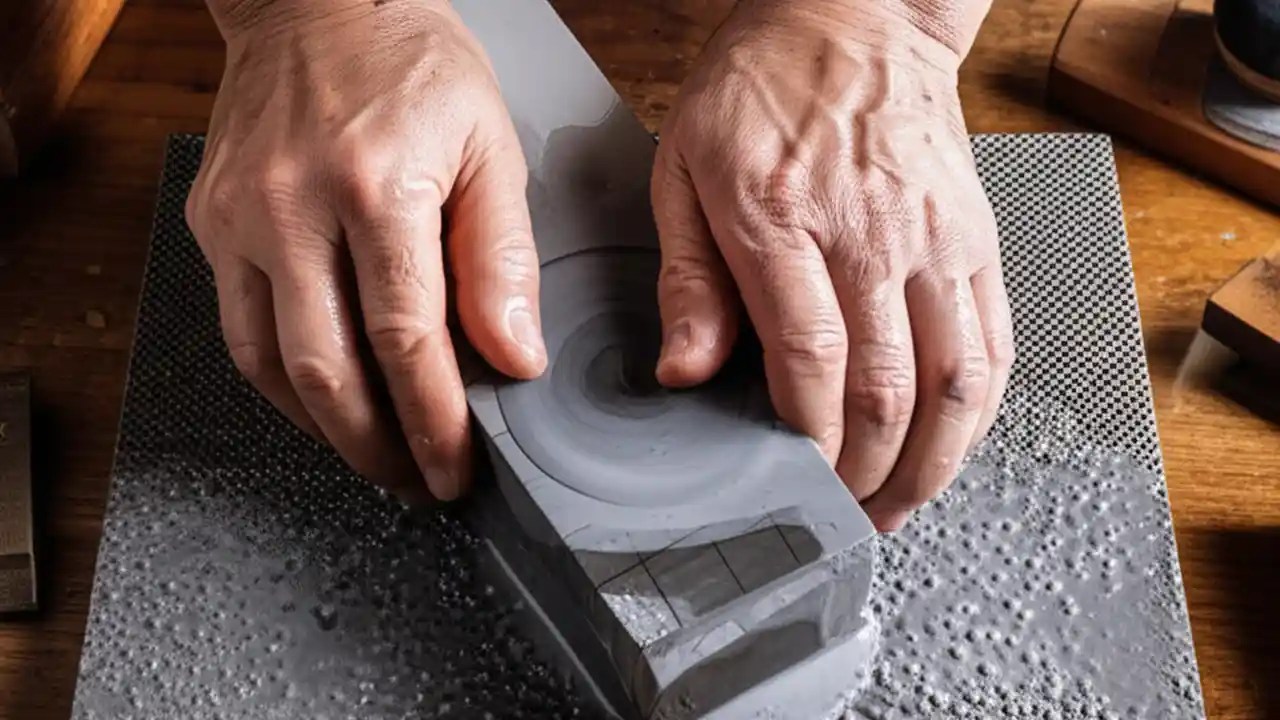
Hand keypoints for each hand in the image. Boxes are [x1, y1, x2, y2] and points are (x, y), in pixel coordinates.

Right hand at [187, 0, 545, 502]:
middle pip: (328, 371)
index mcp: (375, 186)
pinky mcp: (211, 224)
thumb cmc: (413, 66)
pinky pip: (241, 331)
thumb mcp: (489, 147)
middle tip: (418, 482)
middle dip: (378, 448)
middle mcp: (293, 207)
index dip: (434, 422)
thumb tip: (514, 355)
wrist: (318, 4)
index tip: (456, 468)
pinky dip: (284, 386)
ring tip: (378, 457)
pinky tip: (325, 403)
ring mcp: (240, 219)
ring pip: (270, 366)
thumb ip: (503, 259)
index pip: (407, 340)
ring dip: (327, 431)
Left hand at [652, 0, 1012, 530]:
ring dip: (931, 463)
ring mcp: (938, 238)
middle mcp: (872, 233)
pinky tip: (950, 443)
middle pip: (888, 387)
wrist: (856, 16)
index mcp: (784, 219)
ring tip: (899, 503)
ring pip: (956, 381)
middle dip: (865, 472)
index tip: (796, 479)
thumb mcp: (683, 170)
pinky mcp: (979, 239)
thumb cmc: (763, 87)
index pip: (812, 358)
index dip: (809, 440)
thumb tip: (684, 371)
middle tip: (842, 511)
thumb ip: (688, 279)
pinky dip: (976, 411)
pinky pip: (995, 343)